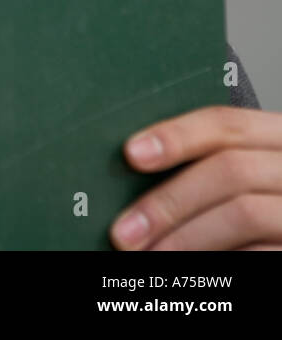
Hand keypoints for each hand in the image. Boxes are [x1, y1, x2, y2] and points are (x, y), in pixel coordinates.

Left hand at [109, 105, 281, 249]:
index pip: (227, 123)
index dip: (177, 135)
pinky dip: (217, 261)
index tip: (132, 153)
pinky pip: (261, 253)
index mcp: (277, 138)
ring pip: (244, 213)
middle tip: (125, 231)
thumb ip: (201, 167)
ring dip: (185, 238)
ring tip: (149, 255)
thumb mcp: (243, 179)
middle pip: (230, 169)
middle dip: (169, 201)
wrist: (279, 243)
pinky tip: (188, 268)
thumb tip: (134, 170)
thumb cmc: (260, 214)